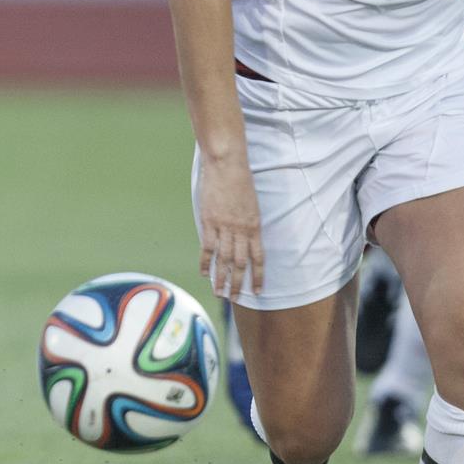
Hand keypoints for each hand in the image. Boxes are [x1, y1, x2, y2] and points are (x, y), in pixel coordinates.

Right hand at [196, 155, 264, 299]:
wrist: (226, 165)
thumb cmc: (241, 181)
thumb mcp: (252, 205)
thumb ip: (248, 225)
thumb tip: (244, 242)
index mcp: (254, 226)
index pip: (258, 257)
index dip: (258, 276)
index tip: (258, 290)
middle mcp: (240, 230)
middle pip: (240, 263)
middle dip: (238, 283)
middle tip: (234, 299)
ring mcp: (223, 226)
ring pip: (223, 259)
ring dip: (221, 278)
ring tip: (218, 292)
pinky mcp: (208, 221)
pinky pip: (207, 247)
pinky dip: (205, 261)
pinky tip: (204, 273)